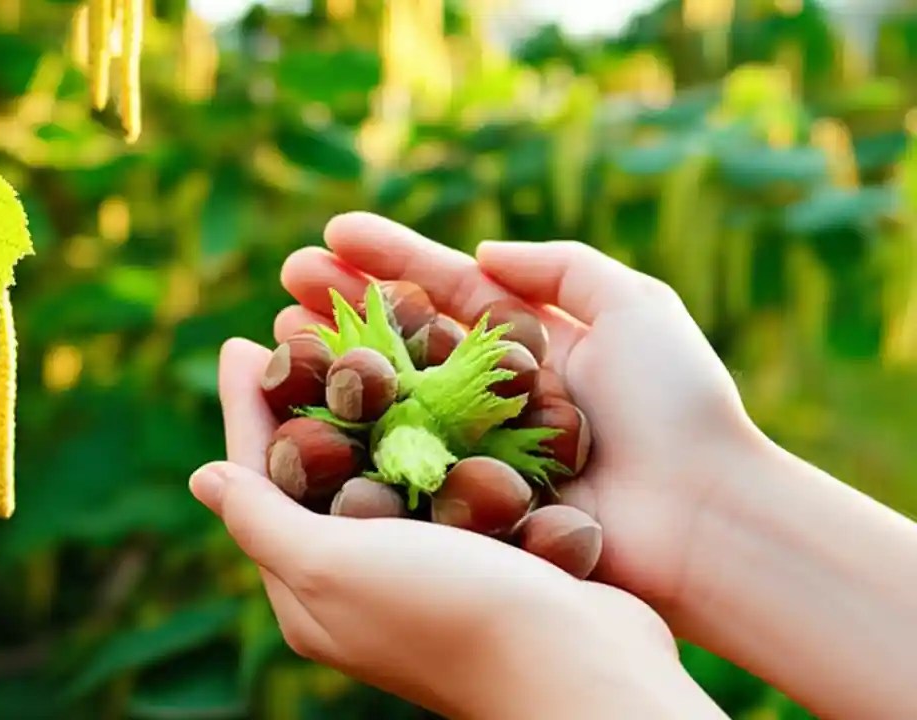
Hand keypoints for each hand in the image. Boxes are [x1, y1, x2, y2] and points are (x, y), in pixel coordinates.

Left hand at [188, 338, 725, 718]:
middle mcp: (363, 574)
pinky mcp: (486, 544)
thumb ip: (262, 520)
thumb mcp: (331, 570)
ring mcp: (427, 559)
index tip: (241, 339)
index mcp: (312, 589)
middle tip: (300, 319)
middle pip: (319, 462)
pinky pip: (445, 465)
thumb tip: (202, 477)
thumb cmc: (449, 615)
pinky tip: (437, 364)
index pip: (259, 481)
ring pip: (385, 455)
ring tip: (365, 325)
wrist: (583, 664)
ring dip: (373, 390)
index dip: (246, 407)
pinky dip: (436, 414)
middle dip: (306, 388)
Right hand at [272, 212, 763, 612]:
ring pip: (392, 396)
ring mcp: (477, 449)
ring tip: (278, 336)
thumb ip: (560, 266)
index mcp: (533, 343)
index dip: (389, 259)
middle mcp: (495, 393)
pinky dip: (353, 435)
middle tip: (285, 282)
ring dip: (336, 363)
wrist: (705, 520)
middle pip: (406, 338)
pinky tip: (307, 412)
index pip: (447, 288)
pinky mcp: (466, 501)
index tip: (331, 232)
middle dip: (345, 305)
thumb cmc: (678, 407)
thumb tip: (482, 250)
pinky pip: (400, 460)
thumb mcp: (637, 305)